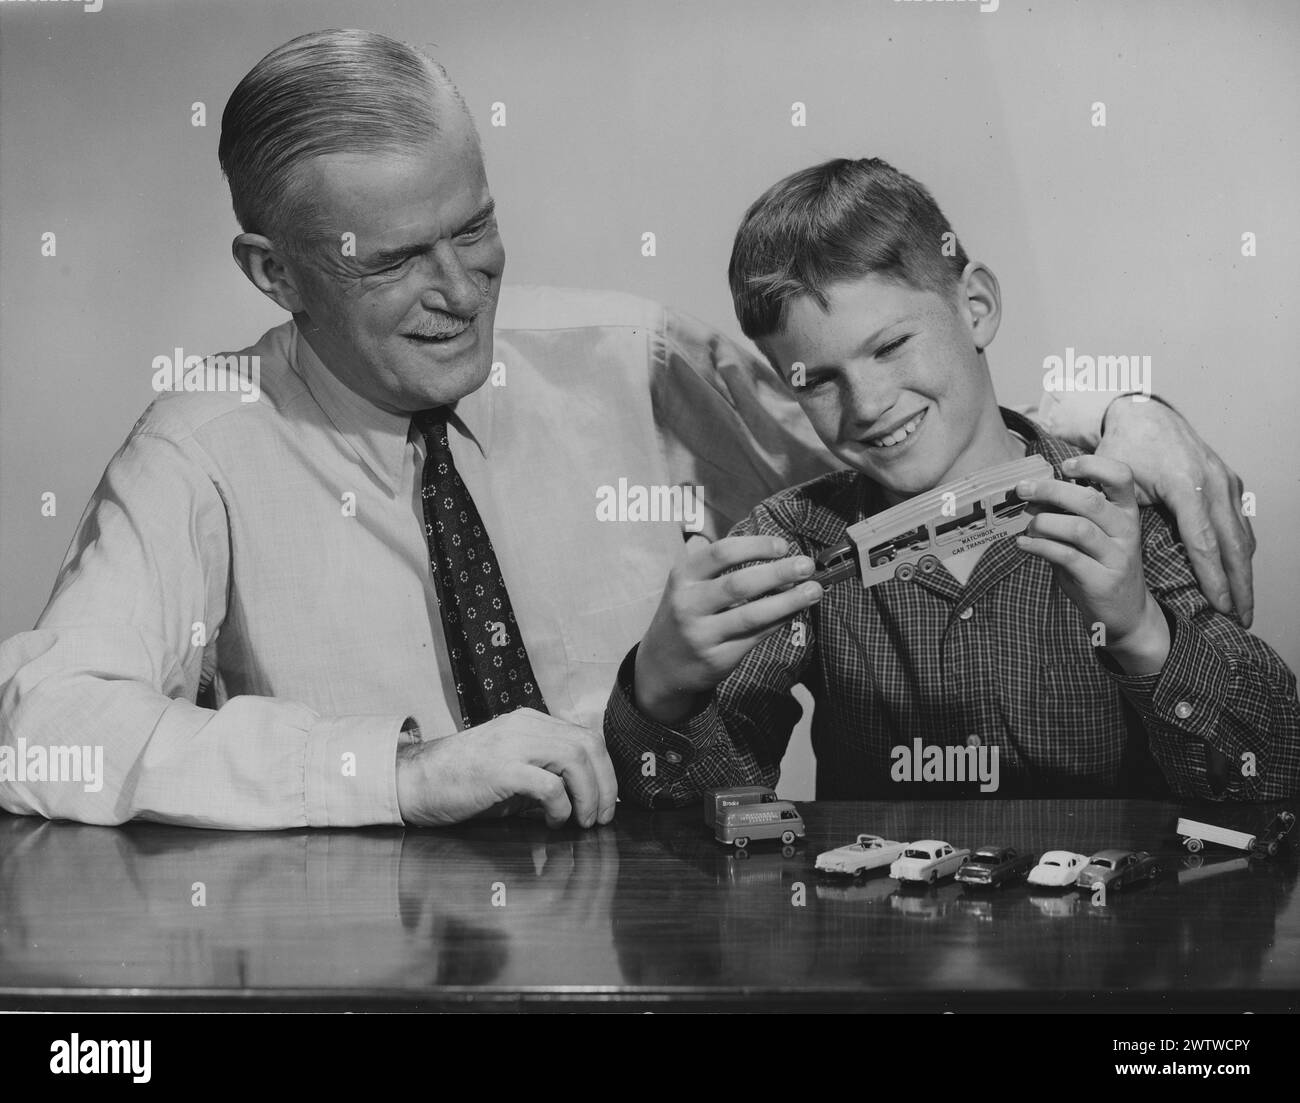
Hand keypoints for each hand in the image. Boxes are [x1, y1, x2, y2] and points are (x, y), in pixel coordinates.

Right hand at [395, 708, 616, 828]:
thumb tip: (584, 801)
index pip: (586, 737)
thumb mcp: (512, 772)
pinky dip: (561, 806)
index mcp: (530, 723)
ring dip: (589, 795)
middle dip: (605, 784)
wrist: (414, 781)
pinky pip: (549, 784)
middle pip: (588, 744)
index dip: (605, 770)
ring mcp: (512, 744)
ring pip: (575, 759)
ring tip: (583, 821)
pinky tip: (554, 821)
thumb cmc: (462, 782)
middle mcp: (525, 725)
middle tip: (602, 817)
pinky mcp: (500, 769)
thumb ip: (547, 776)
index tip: (607, 801)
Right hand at [633, 535, 821, 724]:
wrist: (661, 666)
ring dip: (788, 601)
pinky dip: (780, 621)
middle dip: (778, 572)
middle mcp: (688, 605)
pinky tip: (795, 610)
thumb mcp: (687, 584)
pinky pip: (756, 637)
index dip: (756, 546)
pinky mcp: (717, 659)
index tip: (783, 545)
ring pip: (752, 615)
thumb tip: (771, 550)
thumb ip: (718, 565)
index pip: (722, 553)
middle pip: (739, 584)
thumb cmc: (685, 614)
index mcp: (682, 577)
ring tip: (814, 590)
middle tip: (807, 565)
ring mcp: (702, 634)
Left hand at [1015, 454, 1169, 674]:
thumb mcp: (1091, 535)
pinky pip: (1066, 556)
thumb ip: (1066, 513)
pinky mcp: (1102, 581)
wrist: (1125, 613)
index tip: (1065, 466)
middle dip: (1051, 490)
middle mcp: (1127, 531)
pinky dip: (1039, 547)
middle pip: (1090, 501)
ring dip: (1044, 522)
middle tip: (1023, 490)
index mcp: (1126, 512)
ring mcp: (1117, 557)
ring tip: (1027, 526)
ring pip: (1078, 528)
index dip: (1093, 465)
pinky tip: (1024, 544)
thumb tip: (1031, 493)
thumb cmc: (1100, 565)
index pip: (1121, 476)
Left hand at [1097, 396, 1254, 625]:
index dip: (1213, 577)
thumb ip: (1109, 509)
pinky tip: (1239, 573)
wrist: (1144, 413)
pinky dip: (1241, 550)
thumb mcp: (1113, 477)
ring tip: (1243, 605)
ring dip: (1244, 572)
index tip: (1220, 606)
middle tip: (1242, 618)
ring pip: (1241, 535)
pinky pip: (1240, 522)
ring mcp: (1225, 481)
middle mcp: (1213, 484)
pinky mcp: (1228, 479)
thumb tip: (1089, 542)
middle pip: (1233, 545)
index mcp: (1185, 486)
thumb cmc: (1124, 446)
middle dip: (1240, 584)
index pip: (1203, 541)